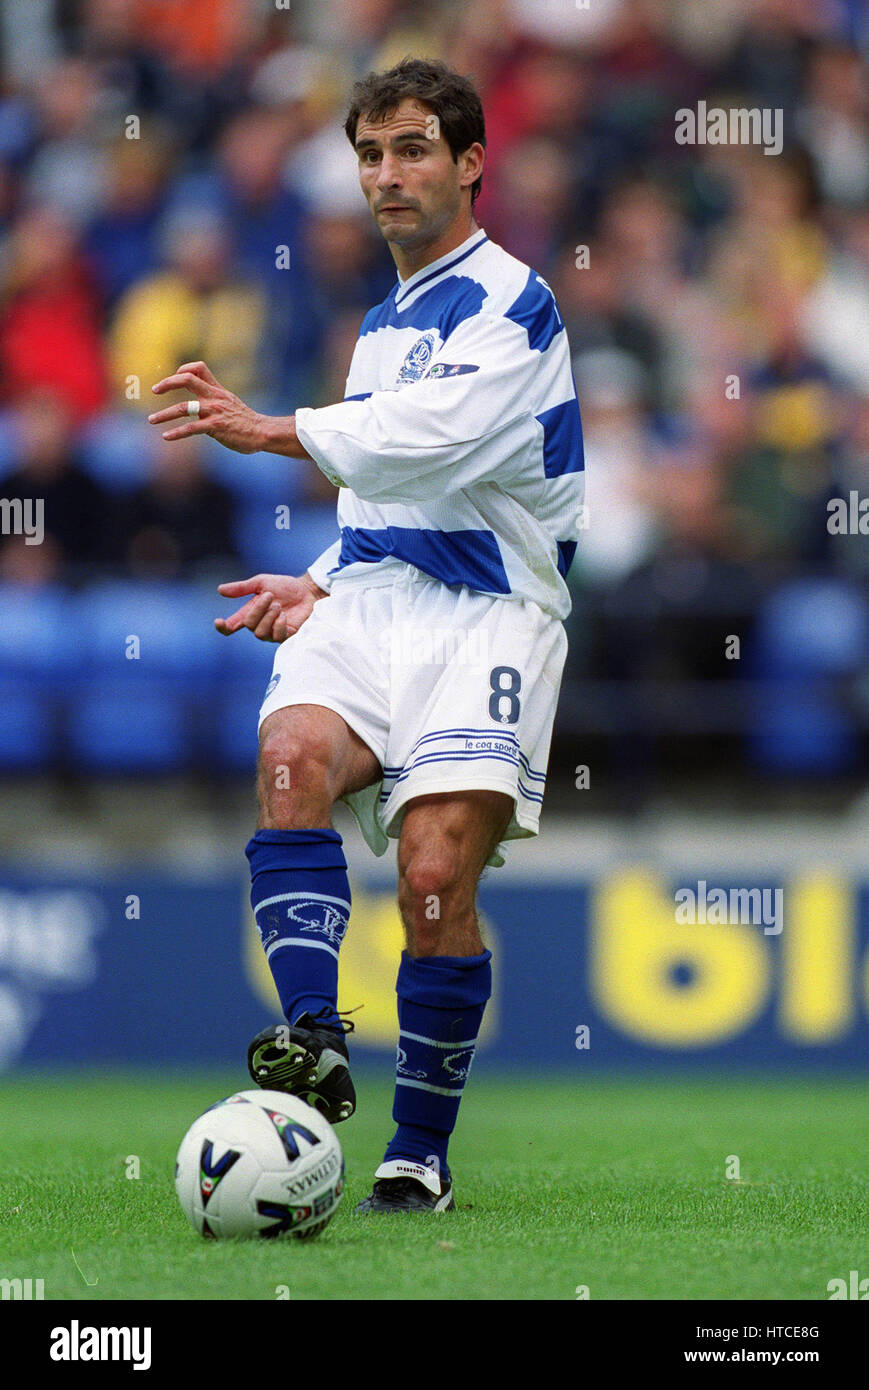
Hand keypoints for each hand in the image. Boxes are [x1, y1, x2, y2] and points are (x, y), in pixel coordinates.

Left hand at [149, 361, 265, 452]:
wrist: (262, 432)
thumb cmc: (247, 421)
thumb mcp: (231, 403)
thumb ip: (216, 398)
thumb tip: (201, 399)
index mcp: (218, 390)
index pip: (199, 368)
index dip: (184, 369)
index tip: (174, 377)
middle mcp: (214, 397)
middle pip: (187, 380)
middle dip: (167, 383)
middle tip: (154, 390)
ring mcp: (214, 412)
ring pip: (184, 407)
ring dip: (164, 414)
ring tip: (151, 420)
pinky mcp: (215, 427)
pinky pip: (191, 428)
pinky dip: (176, 433)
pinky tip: (166, 436)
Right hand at [215, 573, 326, 641]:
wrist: (307, 590)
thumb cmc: (285, 586)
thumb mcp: (261, 582)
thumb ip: (242, 588)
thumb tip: (220, 590)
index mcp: (250, 612)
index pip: (232, 626)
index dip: (223, 627)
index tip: (218, 621)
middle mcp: (259, 624)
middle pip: (248, 625)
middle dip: (259, 609)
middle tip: (271, 596)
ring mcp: (272, 632)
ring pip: (260, 633)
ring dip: (269, 616)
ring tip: (279, 605)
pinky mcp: (286, 636)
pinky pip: (276, 636)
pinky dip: (279, 624)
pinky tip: (284, 616)